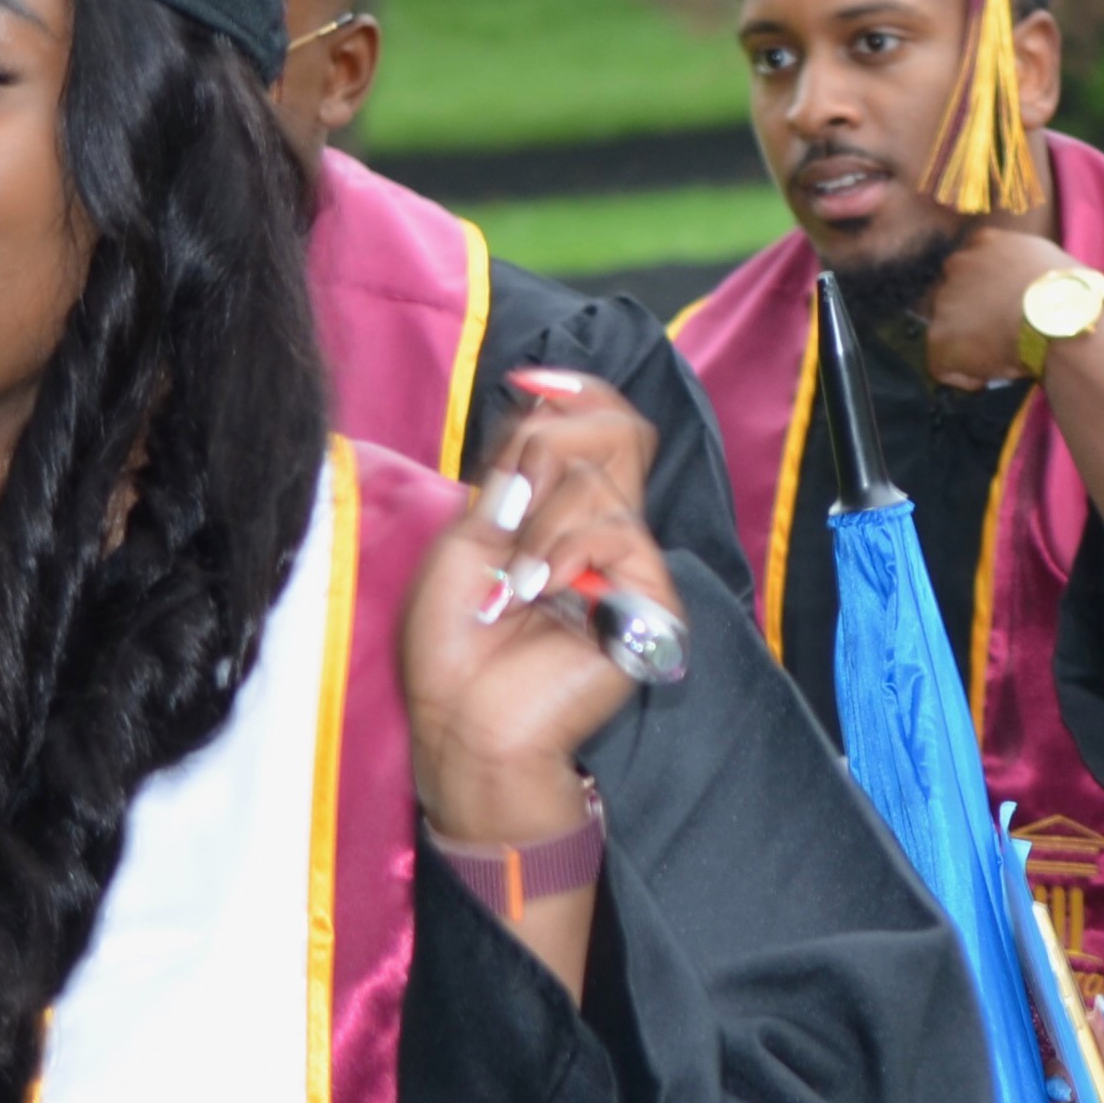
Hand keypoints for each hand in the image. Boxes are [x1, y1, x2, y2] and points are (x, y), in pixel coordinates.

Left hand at [404, 368, 676, 846]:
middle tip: (511, 497)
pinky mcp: (649, 602)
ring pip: (601, 480)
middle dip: (553, 442)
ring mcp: (629, 565)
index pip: (597, 424)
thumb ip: (512, 475)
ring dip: (540, 524)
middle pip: (618, 428)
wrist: (464, 722)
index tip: (531, 380)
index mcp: (560, 514)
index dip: (577, 390)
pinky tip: (537, 590)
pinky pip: (619, 531)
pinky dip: (566, 551)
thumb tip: (544, 407)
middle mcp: (602, 531)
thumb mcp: (466, 539)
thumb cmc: (454, 647)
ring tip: (513, 582)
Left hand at [900, 228, 1091, 391]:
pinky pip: (944, 366)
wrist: (1061, 317)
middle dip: (973, 316)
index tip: (1006, 311)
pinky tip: (996, 375)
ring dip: (970, 344)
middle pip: (955, 295)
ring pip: (949, 330)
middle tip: (1004, 337)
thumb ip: (1026, 271)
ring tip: (1004, 358)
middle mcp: (958, 264)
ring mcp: (944, 301)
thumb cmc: (1071, 293)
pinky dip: (967, 376)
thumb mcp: (1049, 263)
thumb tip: (1032, 293)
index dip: (988, 293)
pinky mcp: (939, 338)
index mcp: (987, 242)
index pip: (974, 266)